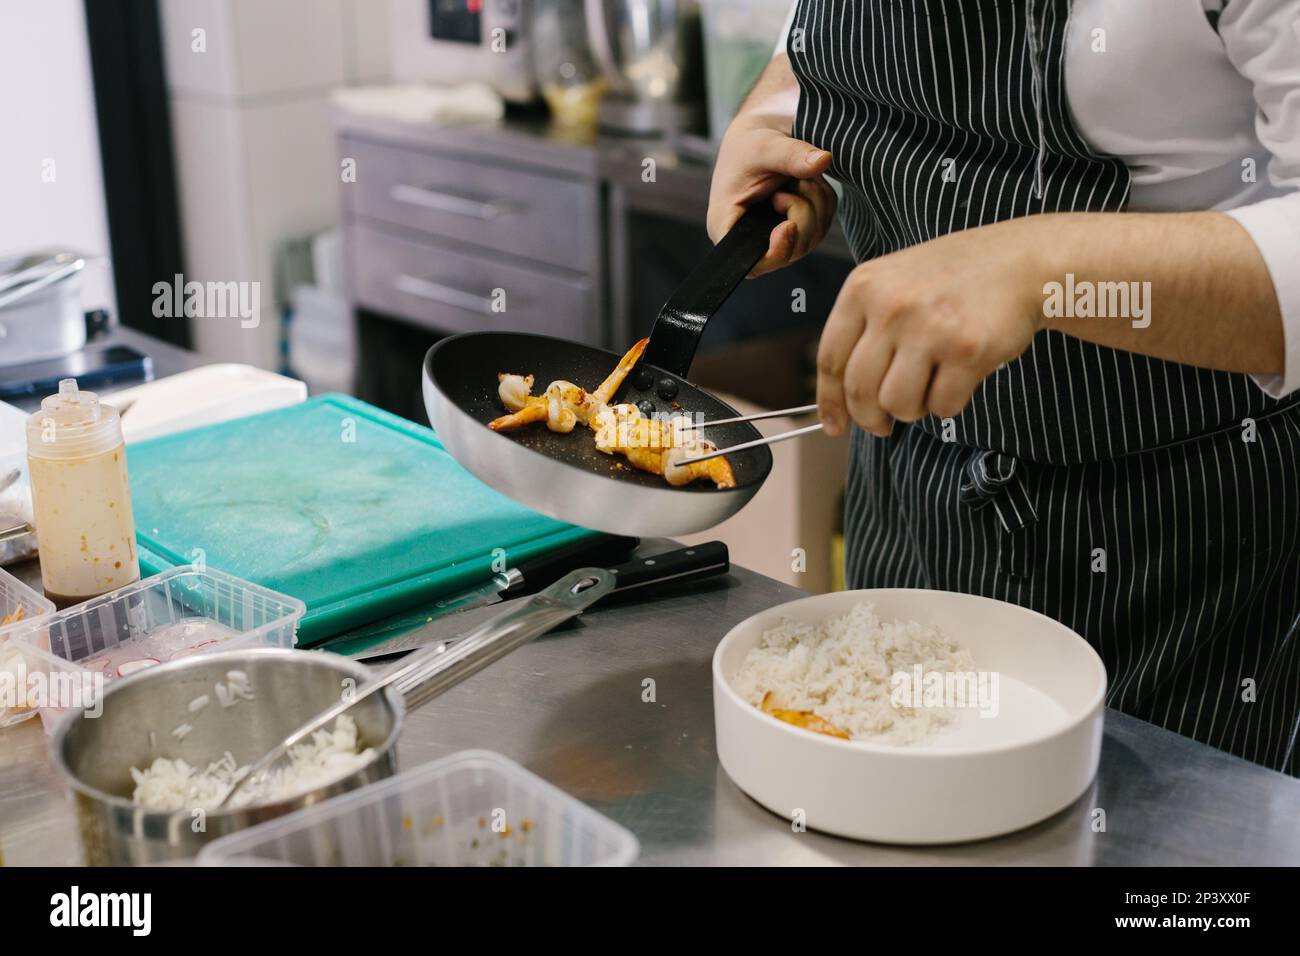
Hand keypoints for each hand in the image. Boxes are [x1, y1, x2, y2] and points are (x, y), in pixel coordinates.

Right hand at [707, 116, 836, 276]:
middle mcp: (750, 240)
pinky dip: (823, 201)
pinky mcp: (796, 231)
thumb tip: (823, 160)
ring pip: (810, 239)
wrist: (760, 136)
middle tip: (797, 180)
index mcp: (727, 225)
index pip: (749, 264)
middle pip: (790, 252)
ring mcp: (776, 238)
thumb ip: (791, 154)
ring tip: (800, 176)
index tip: (789, 225)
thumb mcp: (766, 145)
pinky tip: (807, 181)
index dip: (775, 255)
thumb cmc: (750, 144)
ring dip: (816, 203)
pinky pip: (822, 225)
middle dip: (804, 214)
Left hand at [816, 219, 1048, 436]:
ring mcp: (929, 328)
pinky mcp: (968, 350)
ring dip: (912, 410)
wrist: (1021, 261)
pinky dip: (949, 404)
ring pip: (897, 404)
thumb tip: (838, 401)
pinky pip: (942, 406)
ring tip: (928, 388)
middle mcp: (891, 305)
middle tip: (882, 424)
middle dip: (870, 418)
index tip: (834, 426)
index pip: (831, 359)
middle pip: (860, 390)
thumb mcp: (894, 283)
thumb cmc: (953, 278)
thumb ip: (863, 330)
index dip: (830, 401)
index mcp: (864, 287)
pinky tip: (959, 378)